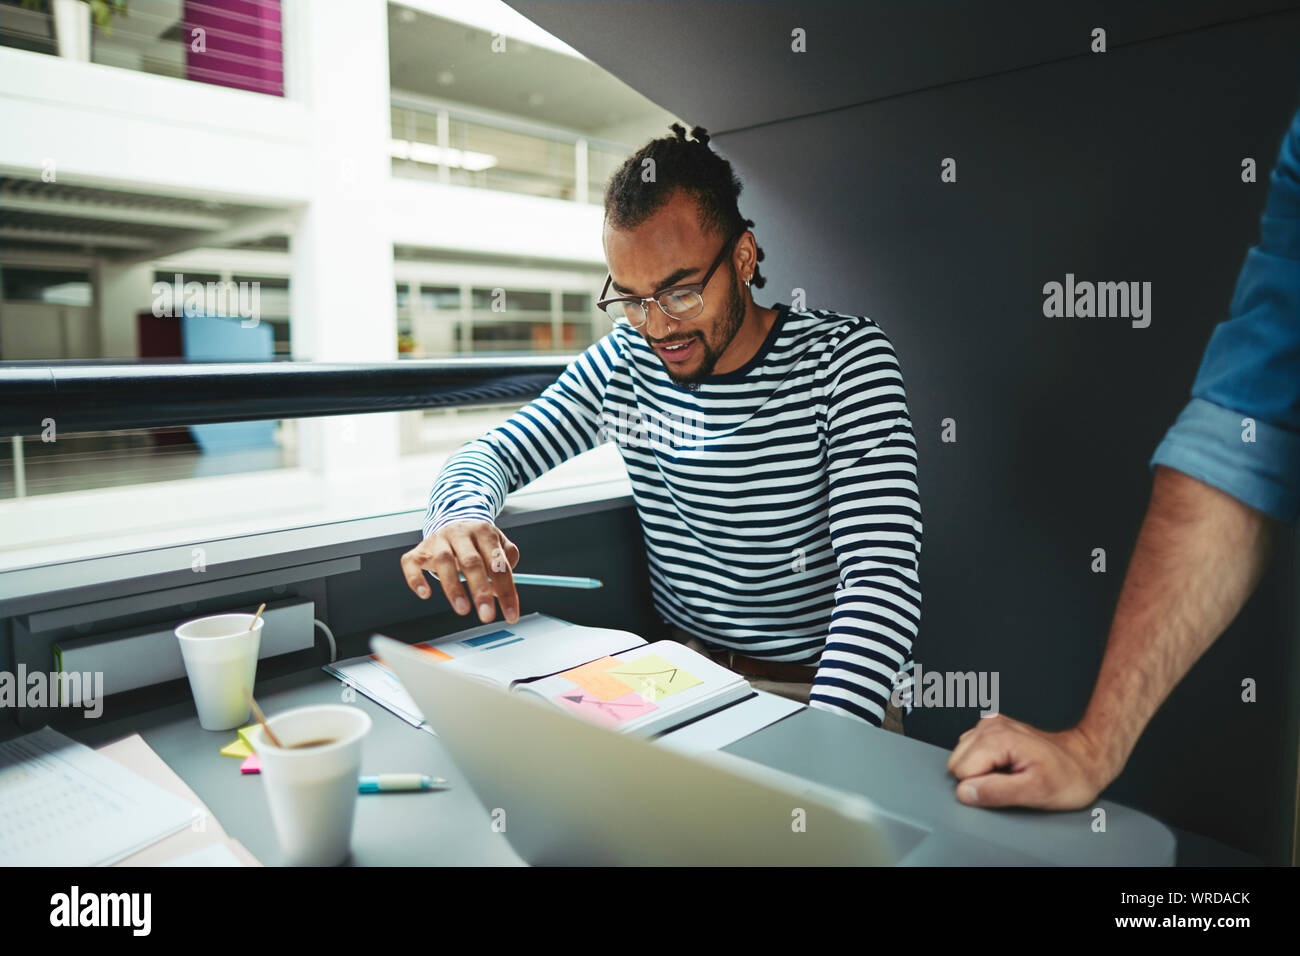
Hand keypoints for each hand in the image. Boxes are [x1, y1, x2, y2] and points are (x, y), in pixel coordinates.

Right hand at [400, 520, 520, 623]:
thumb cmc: (477, 541)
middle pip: (471, 562)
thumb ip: (506, 564)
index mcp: (484, 531)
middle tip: (487, 615)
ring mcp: (438, 541)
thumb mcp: (498, 545)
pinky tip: (425, 593)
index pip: (498, 563)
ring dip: (453, 588)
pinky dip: (416, 579)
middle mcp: (460, 533)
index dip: (506, 590)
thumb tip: (502, 590)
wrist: (452, 521)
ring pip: (443, 561)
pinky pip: (412, 563)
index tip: (510, 614)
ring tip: (463, 609)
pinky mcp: (419, 550)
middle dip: (480, 591)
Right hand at [945, 713, 1116, 810]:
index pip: (961, 771)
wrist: (1086, 759)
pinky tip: (1009, 764)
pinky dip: (986, 761)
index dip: (983, 786)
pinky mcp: (993, 728)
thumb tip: (965, 792)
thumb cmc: (1068, 776)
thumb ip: (996, 792)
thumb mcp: (1036, 792)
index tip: (1010, 784)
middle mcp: (990, 725)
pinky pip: (971, 750)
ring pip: (962, 756)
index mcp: (997, 738)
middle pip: (957, 761)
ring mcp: (991, 724)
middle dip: (980, 777)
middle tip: (1012, 779)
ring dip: (982, 770)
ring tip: (1012, 771)